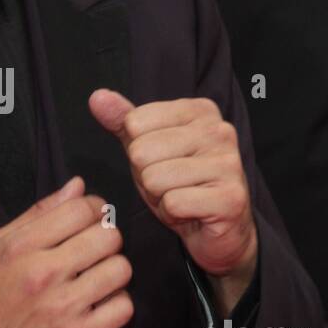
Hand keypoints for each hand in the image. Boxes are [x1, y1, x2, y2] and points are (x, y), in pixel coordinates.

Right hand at [0, 175, 133, 327]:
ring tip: (99, 278)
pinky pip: (123, 307)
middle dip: (107, 239)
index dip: (95, 209)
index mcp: (22, 247)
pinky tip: (101, 304)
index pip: (81, 209)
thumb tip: (77, 186)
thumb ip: (38, 214)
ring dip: (114, 272)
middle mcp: (44, 272)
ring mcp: (63, 306)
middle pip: (108, 237)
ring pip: (121, 270)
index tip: (93, 218)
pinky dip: (117, 305)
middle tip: (96, 250)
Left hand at [88, 90, 257, 310]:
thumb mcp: (146, 147)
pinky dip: (173, 213)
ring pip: (155, 178)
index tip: (162, 161)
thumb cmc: (180, 184)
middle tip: (170, 184)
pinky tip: (190, 212)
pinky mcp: (230, 198)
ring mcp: (228, 163)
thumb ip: (123, 121)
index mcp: (200, 110)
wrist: (216, 230)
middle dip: (146, 176)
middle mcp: (219, 131)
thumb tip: (97, 97)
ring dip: (159, 196)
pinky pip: (173, 203)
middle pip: (142, 151)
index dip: (138, 150)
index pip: (135, 122)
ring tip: (180, 197)